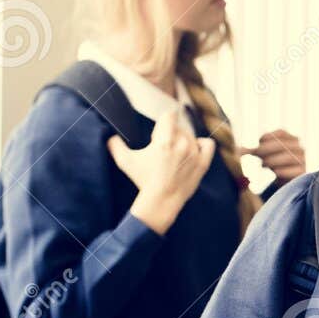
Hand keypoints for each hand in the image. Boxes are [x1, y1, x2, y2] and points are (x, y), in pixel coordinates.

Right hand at [108, 107, 215, 234]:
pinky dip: (201, 144)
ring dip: (183, 141)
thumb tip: (110, 135)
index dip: (163, 122)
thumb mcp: (125, 161)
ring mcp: (194, 153)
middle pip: (179, 127)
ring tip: (173, 154)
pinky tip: (192, 150)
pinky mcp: (203, 163)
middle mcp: (182, 144)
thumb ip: (115, 145)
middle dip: (170, 134)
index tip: (158, 133)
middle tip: (162, 149)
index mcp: (164, 140)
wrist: (161, 201)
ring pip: (191, 135)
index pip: (169, 116)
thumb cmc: (143, 181)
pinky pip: (208, 144)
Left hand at [242, 129, 304, 183]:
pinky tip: (275, 173)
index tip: (258, 143)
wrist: (289, 182)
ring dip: (273, 160)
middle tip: (257, 155)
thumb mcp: (265, 155)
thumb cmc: (275, 164)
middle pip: (282, 144)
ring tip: (264, 165)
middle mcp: (299, 148)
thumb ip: (254, 151)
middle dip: (267, 149)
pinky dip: (283, 171)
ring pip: (288, 157)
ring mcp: (303, 160)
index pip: (281, 133)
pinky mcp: (303, 173)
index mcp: (292, 139)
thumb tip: (236, 150)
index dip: (267, 137)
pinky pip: (294, 170)